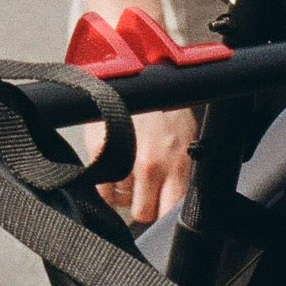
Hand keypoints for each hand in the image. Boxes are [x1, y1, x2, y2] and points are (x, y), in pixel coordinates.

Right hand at [100, 107, 198, 225]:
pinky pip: (100, 188)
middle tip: (141, 193)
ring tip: (126, 174)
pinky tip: (111, 168)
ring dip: (121, 194)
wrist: (136, 68)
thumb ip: (181, 168)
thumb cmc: (163, 103)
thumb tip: (179, 198)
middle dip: (142, 207)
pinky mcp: (99, 151)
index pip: (171, 212)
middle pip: (143, 213)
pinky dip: (103, 184)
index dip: (165, 217)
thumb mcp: (185, 135)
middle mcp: (152, 165)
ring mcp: (123, 159)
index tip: (160, 213)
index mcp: (177, 162)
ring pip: (119, 202)